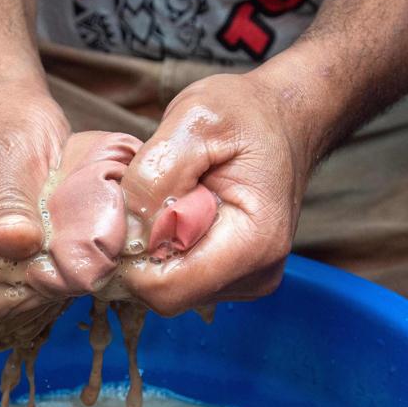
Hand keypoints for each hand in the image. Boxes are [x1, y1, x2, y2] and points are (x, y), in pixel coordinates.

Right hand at [0, 80, 69, 321]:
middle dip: (4, 304)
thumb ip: (10, 199)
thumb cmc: (6, 118)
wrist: (10, 103)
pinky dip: (24, 291)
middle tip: (53, 284)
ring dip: (18, 301)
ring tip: (56, 279)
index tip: (27, 283)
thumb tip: (14, 245)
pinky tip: (52, 274)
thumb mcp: (12, 150)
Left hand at [120, 71, 312, 315]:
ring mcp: (247, 280)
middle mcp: (256, 274)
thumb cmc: (245, 114)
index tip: (125, 209)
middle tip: (149, 195)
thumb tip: (123, 225)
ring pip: (167, 287)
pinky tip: (180, 212)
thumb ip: (155, 173)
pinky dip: (166, 248)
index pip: (166, 290)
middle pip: (164, 293)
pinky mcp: (234, 277)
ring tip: (172, 198)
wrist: (284, 117)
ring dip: (153, 247)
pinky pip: (179, 277)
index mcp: (253, 243)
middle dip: (141, 249)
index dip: (130, 257)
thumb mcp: (195, 121)